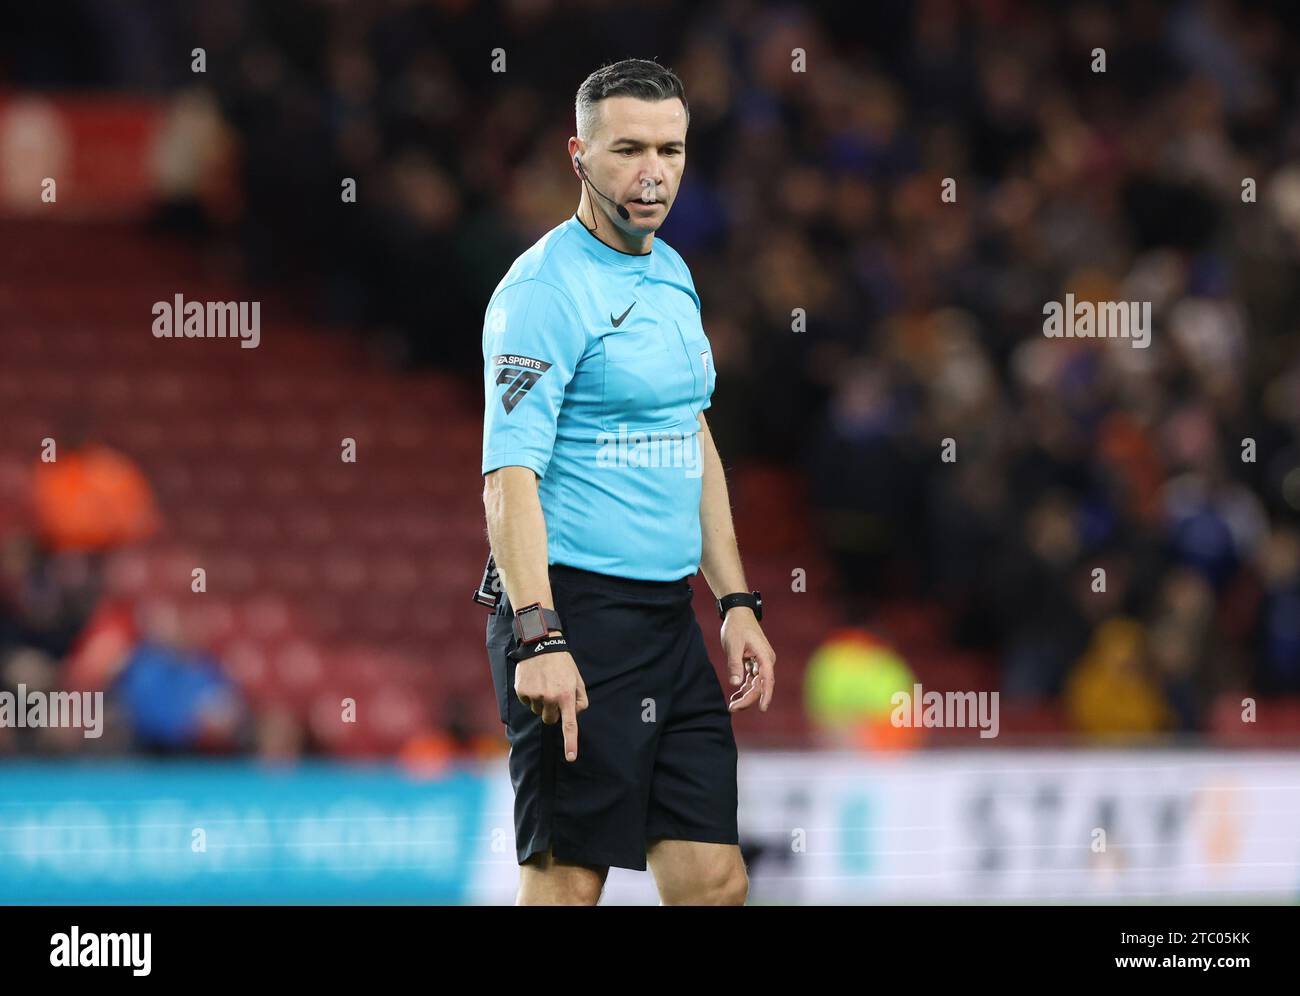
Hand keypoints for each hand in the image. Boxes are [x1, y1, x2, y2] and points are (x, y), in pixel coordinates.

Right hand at [514, 635, 587, 760]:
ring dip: (541, 701)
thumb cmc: (563, 664)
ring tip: (544, 682)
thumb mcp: (577, 680)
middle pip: (550, 720)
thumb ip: (580, 700)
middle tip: (554, 692)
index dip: (570, 743)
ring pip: (538, 711)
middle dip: (552, 711)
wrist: (541, 644)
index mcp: (567, 696)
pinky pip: (527, 702)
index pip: (569, 725)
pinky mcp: (522, 691)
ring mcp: (535, 695)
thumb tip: (573, 715)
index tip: (570, 758)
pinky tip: (534, 680)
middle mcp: (550, 698)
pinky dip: (530, 694)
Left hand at [721, 609, 775, 712]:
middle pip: (760, 685)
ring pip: (756, 683)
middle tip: (733, 708)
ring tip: (732, 705)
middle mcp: (767, 660)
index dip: (765, 695)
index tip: (762, 708)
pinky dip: (745, 686)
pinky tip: (736, 695)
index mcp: (765, 656)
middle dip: (748, 698)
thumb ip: (735, 664)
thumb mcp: (733, 645)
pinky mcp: (755, 661)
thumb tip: (736, 683)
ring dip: (746, 695)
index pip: (767, 680)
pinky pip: (752, 678)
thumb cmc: (736, 626)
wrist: (738, 612)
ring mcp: (762, 662)